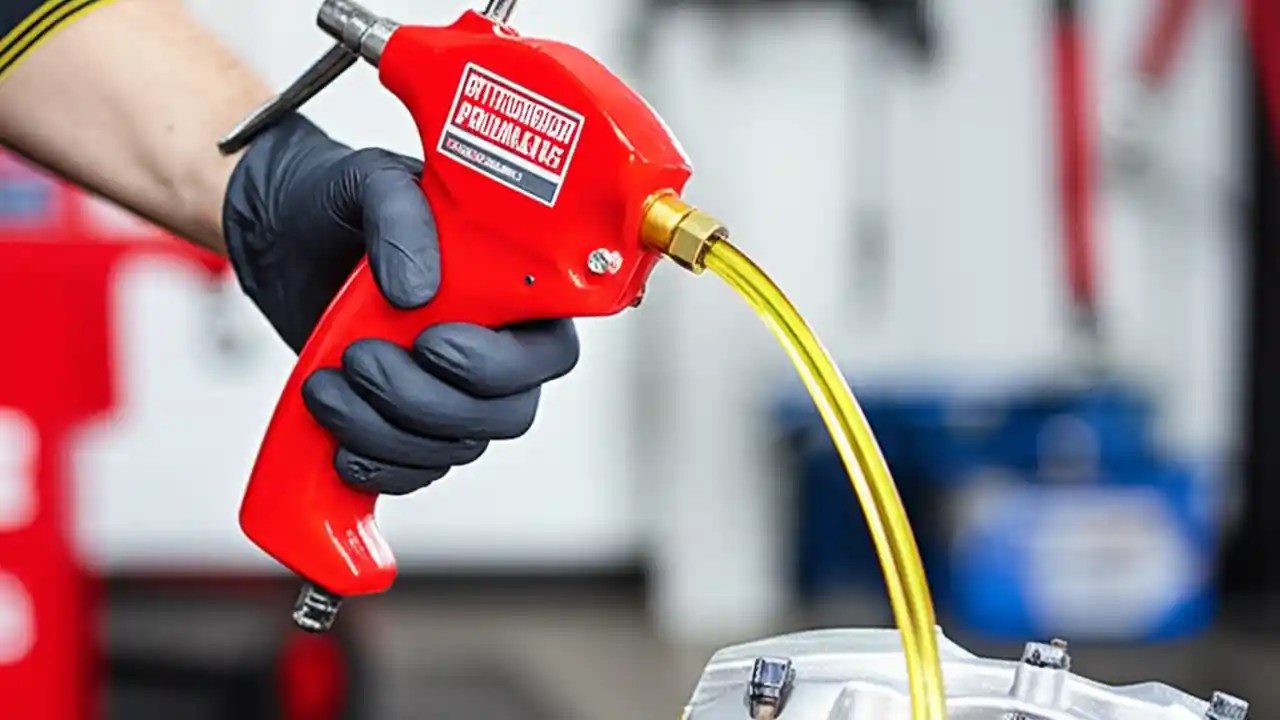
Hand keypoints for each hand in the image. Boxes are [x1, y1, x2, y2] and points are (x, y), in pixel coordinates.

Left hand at [222, 114, 578, 493]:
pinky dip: (376, 463)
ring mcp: (453, 392)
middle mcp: (495, 349)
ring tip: (326, 385)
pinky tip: (336, 436)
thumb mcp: (370, 181)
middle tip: (361, 358)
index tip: (431, 342)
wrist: (280, 235)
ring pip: (454, 448)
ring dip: (384, 429)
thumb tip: (417, 290)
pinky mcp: (409, 425)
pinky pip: (415, 470)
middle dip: (426, 401)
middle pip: (505, 413)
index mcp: (512, 290)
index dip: (500, 365)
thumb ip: (400, 216)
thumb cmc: (341, 203)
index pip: (548, 353)